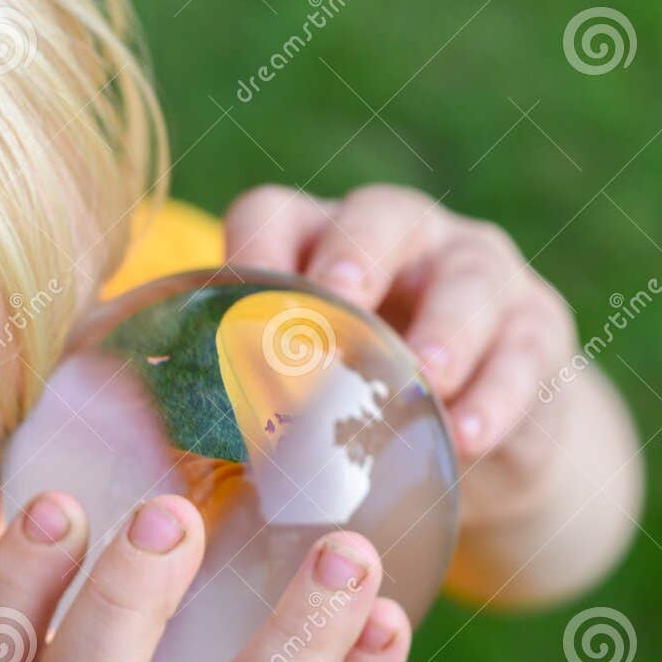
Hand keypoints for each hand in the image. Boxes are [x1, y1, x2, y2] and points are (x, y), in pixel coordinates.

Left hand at [224, 183, 640, 604]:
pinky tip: (469, 437)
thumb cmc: (351, 409)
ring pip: (467, 279)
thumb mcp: (296, 392)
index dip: (254, 248)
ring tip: (423, 376)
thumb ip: (230, 390)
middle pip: (376, 218)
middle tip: (337, 294)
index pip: (275, 216)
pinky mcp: (536, 329)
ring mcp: (476, 275)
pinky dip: (496, 395)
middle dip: (354, 253)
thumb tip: (125, 420)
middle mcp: (398, 238)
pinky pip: (523, 352)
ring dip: (444, 328)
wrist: (474, 445)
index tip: (236, 301)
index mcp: (316, 242)